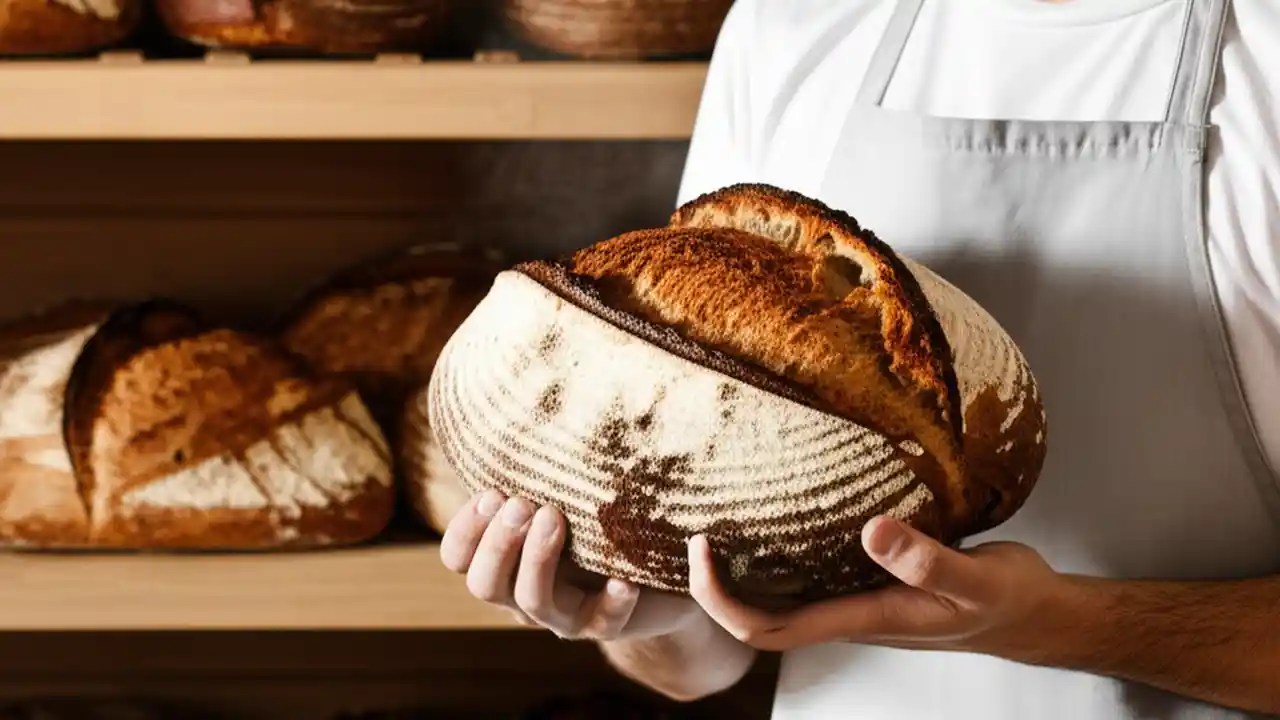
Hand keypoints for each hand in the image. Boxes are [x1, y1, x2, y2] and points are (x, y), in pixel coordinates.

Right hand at [441, 490, 703, 640]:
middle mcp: (523, 593)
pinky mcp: (607, 623)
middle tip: (520, 502)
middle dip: (498, 542)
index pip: (458, 558)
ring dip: (538, 559)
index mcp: (504, 561)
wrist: (659, 574)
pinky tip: (624, 578)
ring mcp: (564, 616)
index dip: (465, 529)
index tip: (490, 492)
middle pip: (484, 585)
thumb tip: (522, 400)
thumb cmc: (599, 518)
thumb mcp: (562, 491)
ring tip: (554, 517)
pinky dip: (612, 601)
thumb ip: (535, 469)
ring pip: (532, 604)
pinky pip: (604, 623)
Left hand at [687, 516, 1074, 656]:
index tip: (700, 552)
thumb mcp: (977, 578)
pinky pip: (809, 567)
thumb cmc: (1008, 601)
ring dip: (743, 566)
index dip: (722, 601)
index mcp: (863, 620)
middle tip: (693, 527)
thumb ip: (926, 558)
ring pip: (780, 592)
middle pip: (759, 614)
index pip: (769, 628)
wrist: (1034, 613)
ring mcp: (856, 595)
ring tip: (718, 512)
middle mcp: (848, 611)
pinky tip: (779, 505)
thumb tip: (870, 531)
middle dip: (714, 583)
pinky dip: (782, 544)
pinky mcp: (869, 574)